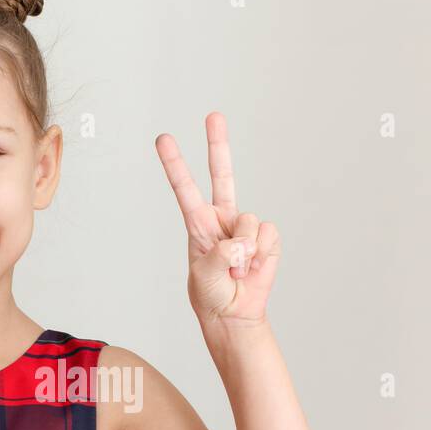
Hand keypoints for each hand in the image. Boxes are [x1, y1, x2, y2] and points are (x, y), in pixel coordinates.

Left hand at [155, 112, 279, 328]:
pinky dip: (261, 254)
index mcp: (199, 224)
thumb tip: (243, 240)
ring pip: (248, 220)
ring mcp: (245, 227)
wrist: (235, 314)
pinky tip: (253, 268)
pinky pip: (268, 234)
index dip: (175, 164)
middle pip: (222, 175)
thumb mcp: (203, 275)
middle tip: (213, 115)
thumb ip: (220, 253)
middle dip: (218, 144)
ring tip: (237, 271)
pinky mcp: (267, 239)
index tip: (163, 138)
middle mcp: (222, 219)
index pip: (185, 189)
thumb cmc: (212, 295)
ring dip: (244, 250)